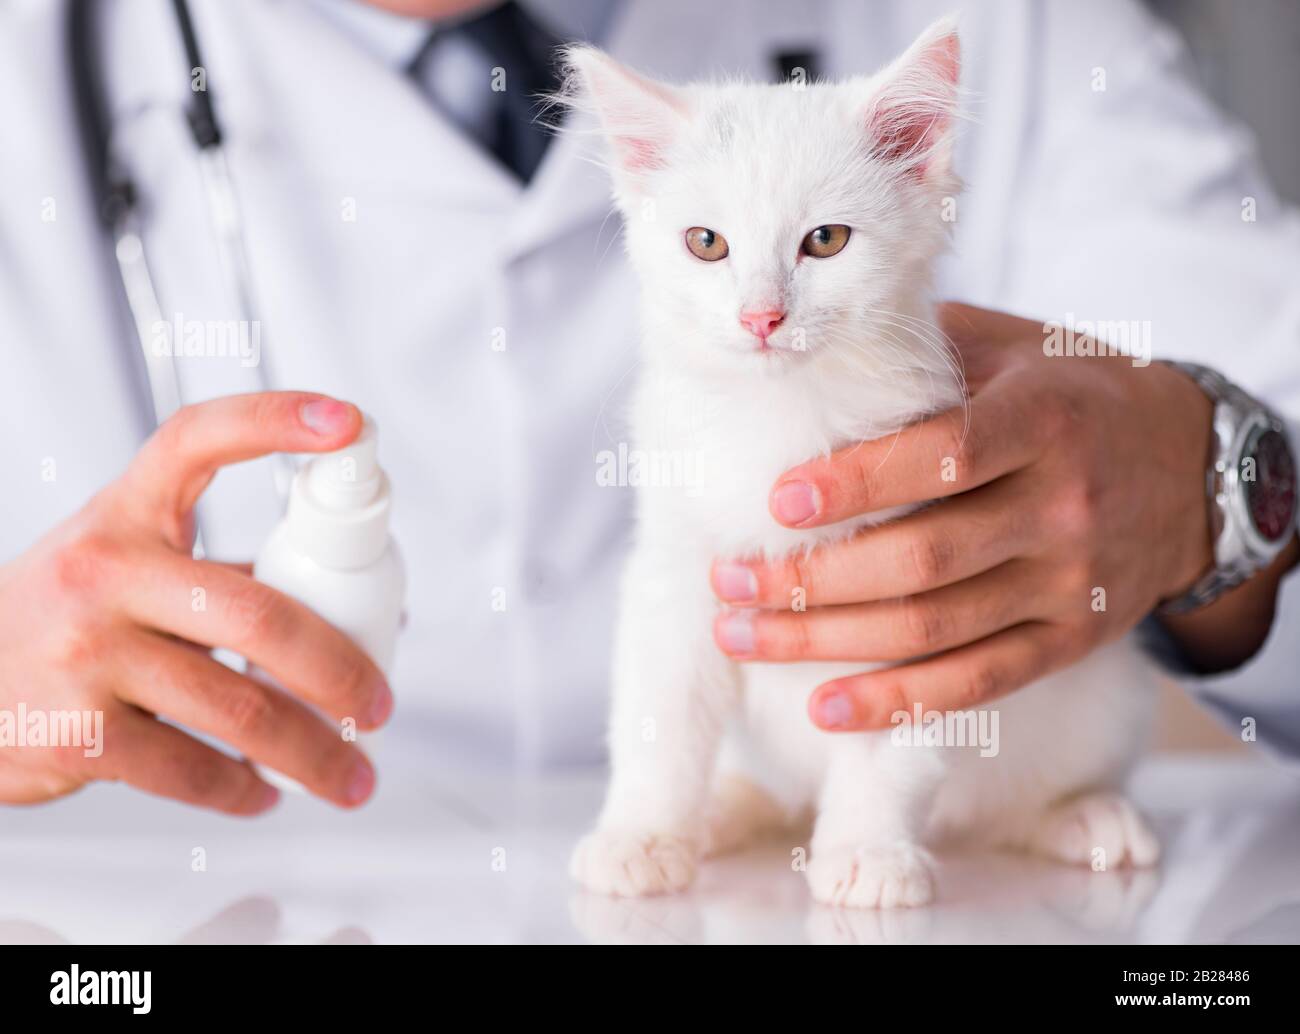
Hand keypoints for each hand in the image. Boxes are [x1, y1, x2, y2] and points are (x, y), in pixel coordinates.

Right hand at [0, 392, 390, 811]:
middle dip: (341, 672)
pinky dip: (243, 791)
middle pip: (260, 617)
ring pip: (240, 710)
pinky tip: (262, 793)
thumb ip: (224, 574)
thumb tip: (344, 608)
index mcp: (128, 515)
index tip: (346, 422)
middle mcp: (104, 573)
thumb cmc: (64, 616)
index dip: (275, 421)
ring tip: (347, 774)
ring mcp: (86, 654)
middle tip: (377, 704)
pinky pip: (191, 771)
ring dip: (314, 754)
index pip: (199, 439)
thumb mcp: (127, 565)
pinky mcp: (77, 734)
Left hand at [709, 303, 1220, 730]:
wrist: (1196, 470)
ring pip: (934, 629)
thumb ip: (927, 354)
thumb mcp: (1020, 350)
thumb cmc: (1080, 397)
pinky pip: (977, 683)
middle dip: (810, 578)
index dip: (856, 483)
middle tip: (727, 578)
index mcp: (1046, 421)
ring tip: (741, 635)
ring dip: (825, 640)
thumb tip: (815, 352)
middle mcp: (1061, 507)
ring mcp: (1067, 584)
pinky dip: (896, 702)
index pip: (944, 457)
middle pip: (922, 558)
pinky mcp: (1068, 641)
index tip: (774, 501)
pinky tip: (822, 707)